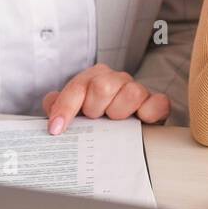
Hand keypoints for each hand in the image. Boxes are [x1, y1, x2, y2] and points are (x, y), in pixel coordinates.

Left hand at [43, 63, 170, 133]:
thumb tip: (50, 103)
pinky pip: (157, 103)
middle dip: (94, 109)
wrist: (127, 130)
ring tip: (116, 122)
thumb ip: (58, 106)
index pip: (77, 87)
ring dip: (119, 113)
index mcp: (95, 78)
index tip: (56, 128)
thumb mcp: (76, 112)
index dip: (65, 108)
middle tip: (94, 120)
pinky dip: (148, 113)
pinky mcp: (157, 103)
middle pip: (102, 86)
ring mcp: (138, 90)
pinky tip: (141, 121)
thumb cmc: (99, 119)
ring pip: (130, 93)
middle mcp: (117, 80)